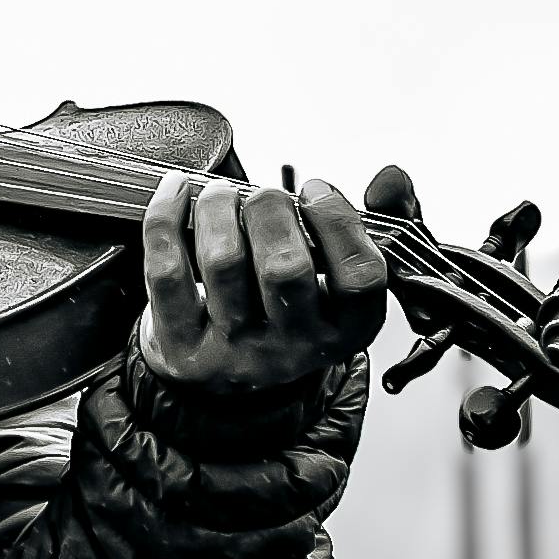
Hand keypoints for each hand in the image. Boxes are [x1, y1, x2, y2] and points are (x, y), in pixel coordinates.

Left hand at [134, 169, 395, 392]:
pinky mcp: (182, 347)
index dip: (338, 222)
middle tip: (263, 195)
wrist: (230, 381)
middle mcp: (294, 349)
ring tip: (221, 192)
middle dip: (271, 209)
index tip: (315, 190)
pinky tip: (177, 191)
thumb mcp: (346, 276)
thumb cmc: (293, 308)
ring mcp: (235, 352)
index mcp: (345, 330)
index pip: (359, 278)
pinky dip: (166, 219)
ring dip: (219, 208)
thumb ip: (381, 221)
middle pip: (285, 269)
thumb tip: (392, 177)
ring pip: (224, 264)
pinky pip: (168, 273)